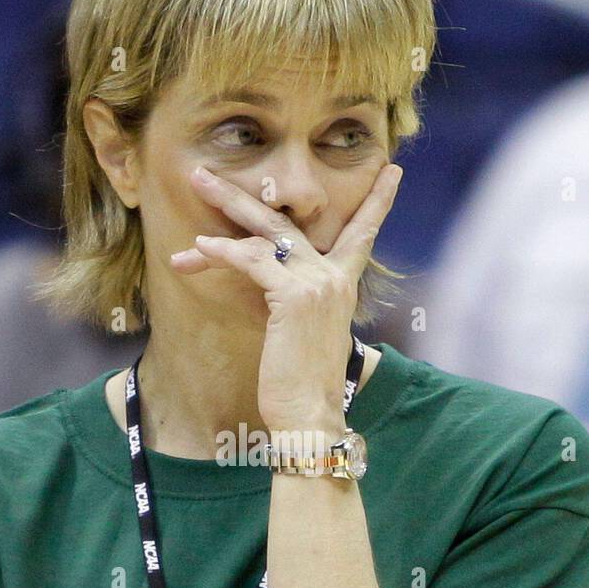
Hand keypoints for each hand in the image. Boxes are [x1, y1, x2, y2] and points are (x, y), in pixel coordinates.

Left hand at [169, 162, 402, 430]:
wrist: (310, 416)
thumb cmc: (303, 386)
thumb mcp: (302, 334)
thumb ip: (293, 302)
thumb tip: (267, 284)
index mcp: (343, 287)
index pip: (363, 234)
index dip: (377, 203)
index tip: (393, 171)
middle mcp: (334, 278)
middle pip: (289, 222)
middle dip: (244, 194)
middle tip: (208, 172)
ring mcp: (317, 283)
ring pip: (265, 231)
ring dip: (226, 206)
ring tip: (196, 183)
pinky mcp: (294, 296)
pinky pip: (253, 260)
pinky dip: (222, 252)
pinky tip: (196, 249)